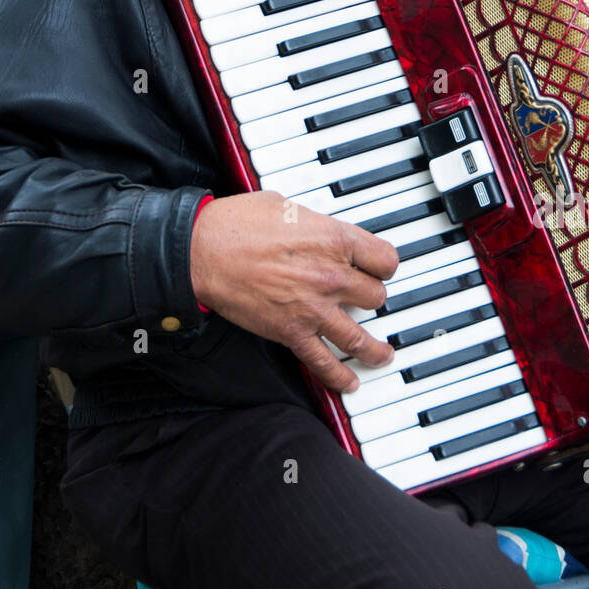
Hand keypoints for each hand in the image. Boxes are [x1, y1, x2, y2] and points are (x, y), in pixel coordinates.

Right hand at [189, 190, 399, 392]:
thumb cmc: (236, 224)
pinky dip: (339, 377)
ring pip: (360, 337)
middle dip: (371, 297)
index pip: (385, 260)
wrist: (203, 252)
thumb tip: (317, 229)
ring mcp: (314, 308)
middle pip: (376, 296)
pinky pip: (324, 363)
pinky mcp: (292, 332)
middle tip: (365, 300)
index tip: (379, 269)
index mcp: (334, 239)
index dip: (383, 265)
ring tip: (382, 354)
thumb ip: (312, 223)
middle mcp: (331, 275)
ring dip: (375, 349)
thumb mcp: (286, 206)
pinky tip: (349, 382)